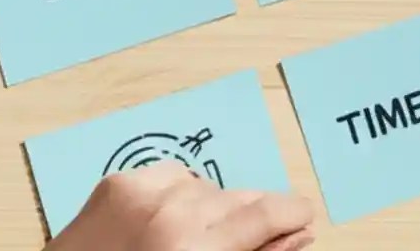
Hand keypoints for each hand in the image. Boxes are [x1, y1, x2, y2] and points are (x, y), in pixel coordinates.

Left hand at [45, 163, 314, 250]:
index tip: (302, 219)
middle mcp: (172, 211)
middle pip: (241, 197)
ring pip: (208, 187)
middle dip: (251, 219)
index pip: (267, 212)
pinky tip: (167, 223)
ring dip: (211, 210)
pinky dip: (178, 196)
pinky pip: (172, 176)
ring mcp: (142, 190)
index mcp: (197, 249)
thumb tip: (299, 236)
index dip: (293, 214)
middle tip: (244, 244)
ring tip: (192, 243)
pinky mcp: (117, 182)